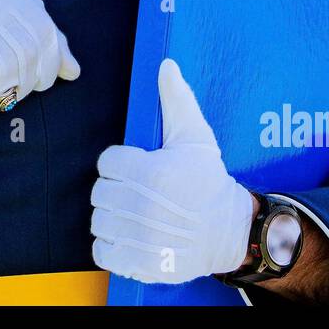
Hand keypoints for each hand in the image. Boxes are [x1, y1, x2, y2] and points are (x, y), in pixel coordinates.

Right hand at [0, 0, 80, 115]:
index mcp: (45, 33)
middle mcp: (29, 52)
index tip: (5, 54)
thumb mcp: (27, 7)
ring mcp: (2, 67)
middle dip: (5, 80)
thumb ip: (54, 41)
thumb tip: (73, 73)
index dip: (26, 71)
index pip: (46, 77)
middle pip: (24, 90)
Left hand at [91, 58, 254, 283]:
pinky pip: (102, 252)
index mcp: (151, 171)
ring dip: (112, 219)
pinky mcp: (139, 263)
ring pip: (98, 221)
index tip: (139, 169)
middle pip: (99, 192)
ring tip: (135, 215)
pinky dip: (111, 248)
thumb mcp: (195, 138)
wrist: (229, 231)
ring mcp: (140, 237)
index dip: (121, 164)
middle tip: (137, 193)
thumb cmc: (209, 182)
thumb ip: (176, 99)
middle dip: (116, 190)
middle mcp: (143, 205)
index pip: (106, 162)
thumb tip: (166, 65)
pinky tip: (130, 238)